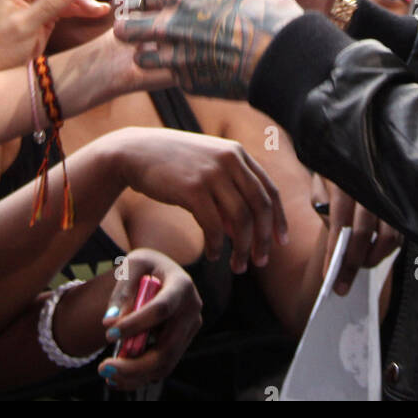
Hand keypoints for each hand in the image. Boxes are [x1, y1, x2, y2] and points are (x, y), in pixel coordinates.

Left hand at [98, 249, 201, 390]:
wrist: (162, 271)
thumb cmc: (146, 266)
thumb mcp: (132, 266)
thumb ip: (122, 291)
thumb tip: (110, 322)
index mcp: (182, 285)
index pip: (161, 309)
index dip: (136, 324)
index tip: (108, 333)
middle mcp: (192, 310)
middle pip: (167, 347)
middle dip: (135, 363)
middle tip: (105, 368)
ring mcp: (190, 329)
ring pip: (166, 363)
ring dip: (136, 374)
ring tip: (107, 373)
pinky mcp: (182, 343)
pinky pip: (163, 366)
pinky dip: (140, 375)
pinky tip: (118, 376)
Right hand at [106, 126, 289, 272]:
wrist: (135, 152)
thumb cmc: (172, 164)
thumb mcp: (207, 168)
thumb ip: (229, 193)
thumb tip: (243, 230)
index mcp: (238, 154)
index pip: (270, 191)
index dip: (279, 220)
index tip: (281, 243)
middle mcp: (230, 160)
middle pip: (261, 207)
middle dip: (264, 239)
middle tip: (261, 262)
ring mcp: (211, 173)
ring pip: (241, 220)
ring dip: (242, 248)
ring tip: (238, 266)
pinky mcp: (192, 188)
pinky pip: (214, 225)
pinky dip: (217, 245)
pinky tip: (214, 255)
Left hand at [113, 0, 303, 99]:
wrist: (283, 54)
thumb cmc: (262, 7)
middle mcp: (170, 27)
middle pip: (126, 28)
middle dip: (132, 24)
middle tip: (145, 22)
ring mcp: (177, 58)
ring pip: (140, 56)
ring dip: (147, 49)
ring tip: (166, 43)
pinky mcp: (188, 81)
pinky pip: (167, 74)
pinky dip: (174, 67)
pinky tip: (194, 59)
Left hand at [311, 174, 402, 295]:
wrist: (358, 152)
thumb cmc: (337, 173)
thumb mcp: (321, 185)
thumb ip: (322, 206)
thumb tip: (335, 237)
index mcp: (345, 179)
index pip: (339, 220)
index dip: (334, 249)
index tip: (328, 275)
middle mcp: (370, 185)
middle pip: (363, 232)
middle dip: (352, 263)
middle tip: (341, 286)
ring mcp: (389, 194)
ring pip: (387, 236)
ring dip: (372, 258)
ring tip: (359, 269)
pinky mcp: (402, 204)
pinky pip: (398, 234)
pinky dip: (386, 250)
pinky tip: (372, 255)